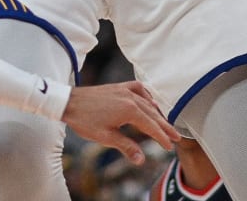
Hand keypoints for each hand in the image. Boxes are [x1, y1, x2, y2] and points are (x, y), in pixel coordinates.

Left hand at [61, 80, 176, 163]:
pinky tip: (149, 101)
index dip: (161, 137)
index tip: (169, 147)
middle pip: (153, 114)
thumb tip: (141, 160)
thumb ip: (126, 146)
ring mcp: (125, 90)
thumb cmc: (85, 120)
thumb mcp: (106, 137)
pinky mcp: (118, 87)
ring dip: (158, 113)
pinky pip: (138, 89)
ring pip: (147, 102)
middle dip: (165, 126)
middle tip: (177, 137)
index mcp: (129, 110)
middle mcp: (131, 97)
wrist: (69, 102)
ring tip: (165, 123)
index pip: (151, 126)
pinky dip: (146, 96)